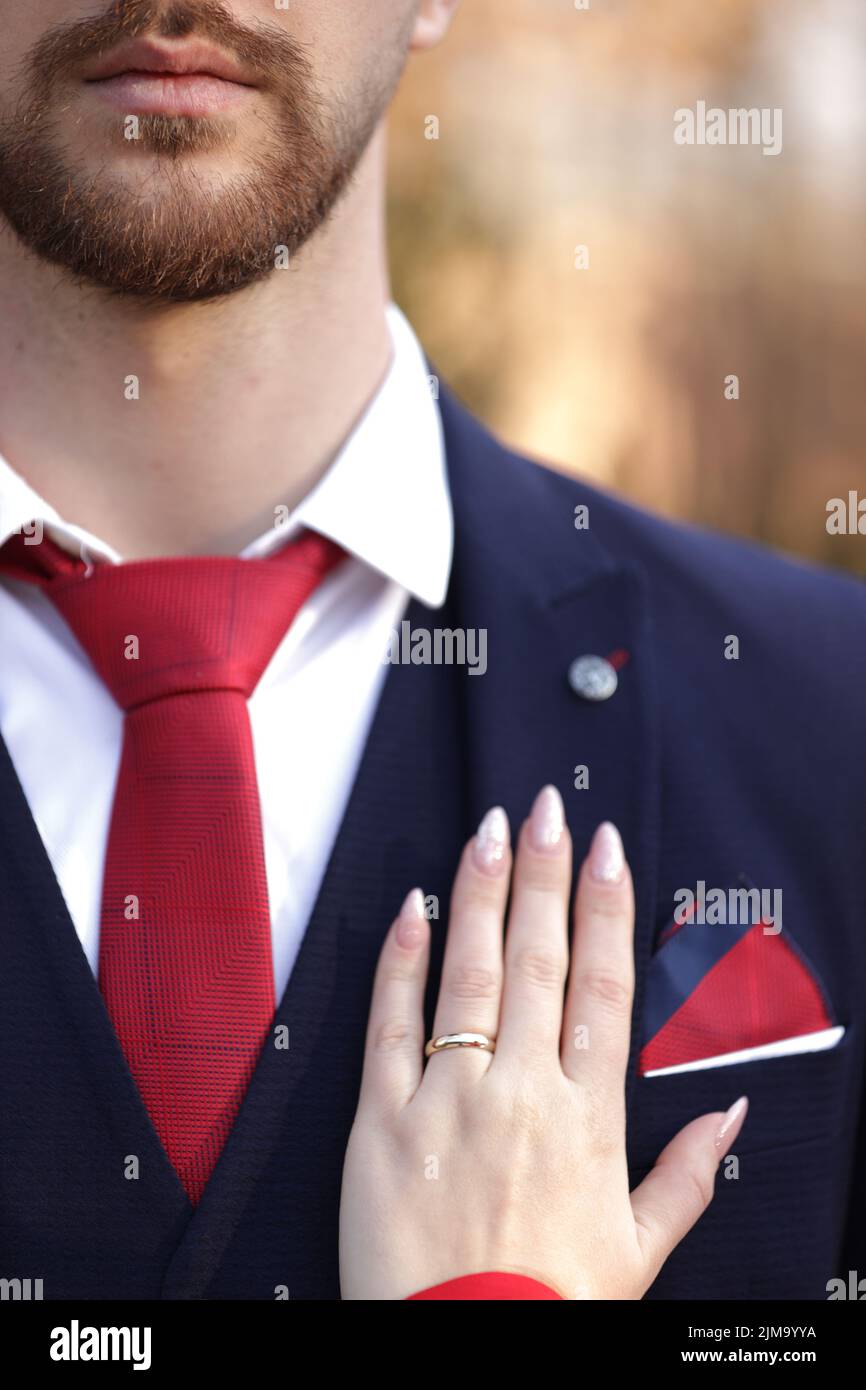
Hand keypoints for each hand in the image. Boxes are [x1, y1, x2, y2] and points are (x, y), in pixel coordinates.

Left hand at [339, 786, 747, 1298]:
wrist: (463, 1360)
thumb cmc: (552, 1307)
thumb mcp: (640, 1252)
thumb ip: (685, 1175)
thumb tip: (731, 1113)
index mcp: (586, 1116)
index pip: (602, 986)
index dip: (606, 910)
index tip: (607, 849)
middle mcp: (520, 1091)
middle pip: (537, 961)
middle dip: (545, 876)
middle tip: (548, 809)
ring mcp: (447, 1099)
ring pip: (468, 975)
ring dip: (481, 894)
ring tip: (489, 828)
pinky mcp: (380, 1121)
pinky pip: (390, 1025)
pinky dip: (401, 962)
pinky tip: (414, 907)